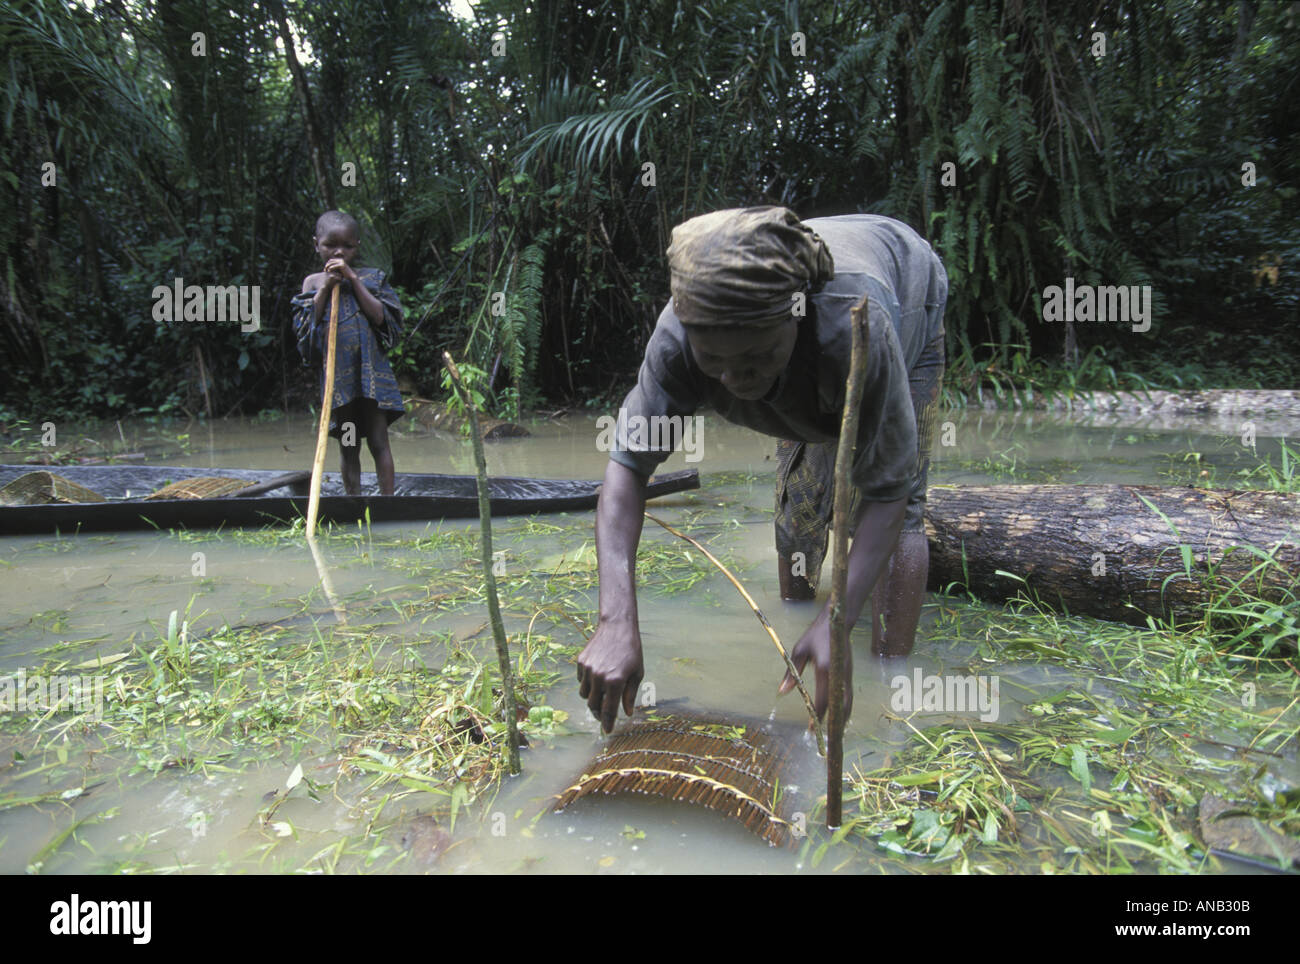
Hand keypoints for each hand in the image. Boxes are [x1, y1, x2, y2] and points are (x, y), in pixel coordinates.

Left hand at [324, 258, 355, 286]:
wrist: (351, 276)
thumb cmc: (345, 274)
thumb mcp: (339, 270)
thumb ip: (335, 267)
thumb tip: (328, 267)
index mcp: (340, 260)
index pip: (331, 260)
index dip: (327, 264)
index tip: (325, 269)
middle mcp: (341, 260)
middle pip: (330, 261)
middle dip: (326, 265)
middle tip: (324, 270)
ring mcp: (341, 262)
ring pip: (331, 263)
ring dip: (327, 267)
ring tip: (326, 271)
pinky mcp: (341, 265)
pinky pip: (333, 266)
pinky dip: (330, 269)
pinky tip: (329, 271)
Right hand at [577, 618, 643, 732]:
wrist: (617, 627)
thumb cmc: (632, 651)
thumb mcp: (637, 673)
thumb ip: (630, 695)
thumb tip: (627, 712)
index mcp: (616, 682)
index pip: (609, 710)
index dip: (608, 722)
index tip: (607, 730)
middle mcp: (599, 677)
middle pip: (593, 705)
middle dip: (598, 713)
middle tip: (604, 714)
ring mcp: (588, 670)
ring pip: (584, 694)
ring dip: (592, 697)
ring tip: (601, 691)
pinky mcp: (581, 662)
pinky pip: (581, 680)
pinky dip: (587, 683)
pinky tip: (597, 675)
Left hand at [778, 610, 852, 722]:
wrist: (838, 622)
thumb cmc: (815, 636)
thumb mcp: (799, 650)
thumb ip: (791, 672)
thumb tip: (782, 692)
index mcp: (825, 668)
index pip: (822, 698)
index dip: (817, 715)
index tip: (811, 728)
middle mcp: (839, 674)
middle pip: (839, 705)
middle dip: (834, 723)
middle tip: (826, 737)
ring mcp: (847, 675)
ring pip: (848, 702)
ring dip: (842, 718)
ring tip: (835, 733)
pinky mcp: (850, 674)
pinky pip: (849, 696)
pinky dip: (845, 709)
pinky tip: (841, 717)